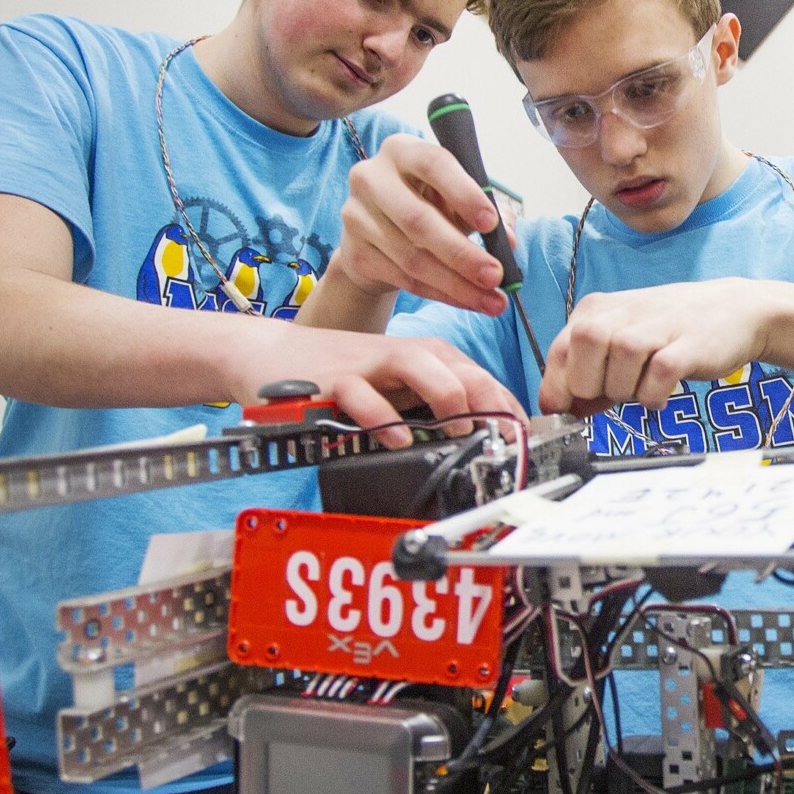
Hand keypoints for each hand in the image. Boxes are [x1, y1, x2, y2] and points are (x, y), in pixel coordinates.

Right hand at [225, 319, 522, 446]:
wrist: (267, 355)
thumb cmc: (340, 375)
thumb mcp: (395, 386)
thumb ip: (433, 404)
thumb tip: (482, 436)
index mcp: (422, 357)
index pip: (478, 374)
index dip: (507, 404)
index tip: (526, 437)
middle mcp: (400, 355)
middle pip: (458, 365)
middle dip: (490, 399)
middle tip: (506, 434)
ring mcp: (367, 365)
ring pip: (417, 366)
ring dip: (448, 397)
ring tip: (463, 429)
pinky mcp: (331, 382)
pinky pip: (361, 395)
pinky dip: (383, 417)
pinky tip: (398, 438)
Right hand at [329, 133, 510, 315]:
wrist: (377, 236)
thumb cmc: (426, 205)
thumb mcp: (455, 199)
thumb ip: (485, 212)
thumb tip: (506, 239)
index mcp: (402, 151)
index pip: (433, 164)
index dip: (464, 194)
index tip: (491, 224)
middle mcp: (371, 177)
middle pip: (418, 219)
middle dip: (463, 254)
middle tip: (495, 275)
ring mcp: (356, 216)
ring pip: (412, 258)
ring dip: (457, 284)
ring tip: (492, 300)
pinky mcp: (354, 253)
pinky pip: (404, 279)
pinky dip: (441, 294)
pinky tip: (466, 301)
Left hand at [539, 280, 781, 416]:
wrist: (736, 310)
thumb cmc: (672, 330)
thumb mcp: (623, 341)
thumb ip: (590, 371)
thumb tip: (558, 408)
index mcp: (598, 309)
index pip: (558, 353)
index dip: (557, 390)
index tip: (566, 410)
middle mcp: (622, 313)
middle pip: (581, 361)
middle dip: (592, 389)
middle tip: (616, 390)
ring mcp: (656, 327)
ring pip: (617, 372)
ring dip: (626, 392)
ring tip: (644, 385)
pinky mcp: (686, 346)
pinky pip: (656, 380)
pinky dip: (654, 396)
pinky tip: (662, 391)